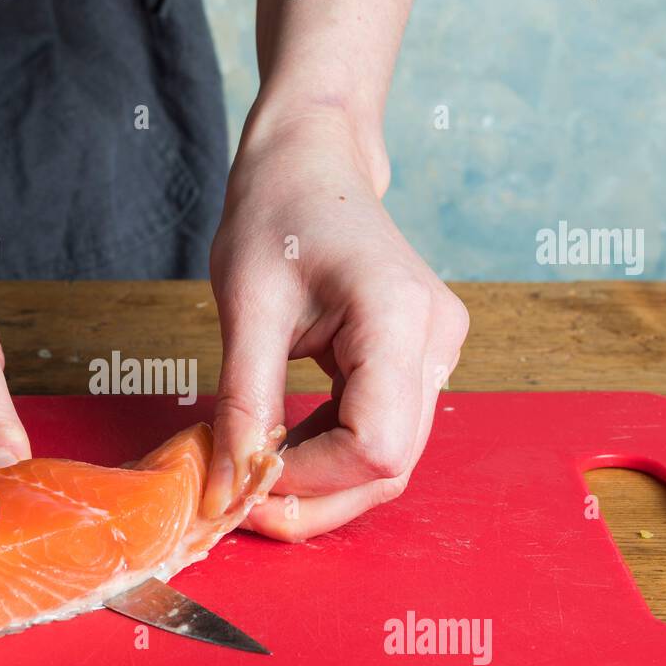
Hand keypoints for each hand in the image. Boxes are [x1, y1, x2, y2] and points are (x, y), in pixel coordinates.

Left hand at [204, 107, 468, 540]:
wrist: (313, 159)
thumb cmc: (276, 211)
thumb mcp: (245, 307)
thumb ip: (243, 403)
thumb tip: (229, 488)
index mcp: (400, 317)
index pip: (374, 445)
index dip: (310, 482)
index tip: (244, 483)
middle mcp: (436, 341)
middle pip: (390, 465)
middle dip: (316, 501)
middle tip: (243, 506)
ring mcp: (436, 352)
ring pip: (390, 458)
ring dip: (323, 486)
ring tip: (255, 479)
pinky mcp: (418, 359)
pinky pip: (382, 430)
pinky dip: (331, 456)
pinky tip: (282, 450)